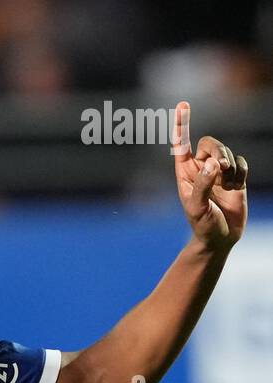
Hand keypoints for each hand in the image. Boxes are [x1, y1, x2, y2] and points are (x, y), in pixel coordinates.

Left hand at [172, 100, 247, 251]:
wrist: (221, 238)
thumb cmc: (203, 225)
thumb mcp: (198, 207)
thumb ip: (203, 184)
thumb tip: (215, 163)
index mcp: (185, 173)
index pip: (182, 144)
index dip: (182, 125)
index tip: (183, 105)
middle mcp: (201, 169)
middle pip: (210, 143)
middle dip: (218, 150)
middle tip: (222, 167)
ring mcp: (218, 172)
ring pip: (227, 152)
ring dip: (230, 167)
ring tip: (227, 185)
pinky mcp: (235, 177)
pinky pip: (241, 163)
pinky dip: (240, 172)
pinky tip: (236, 186)